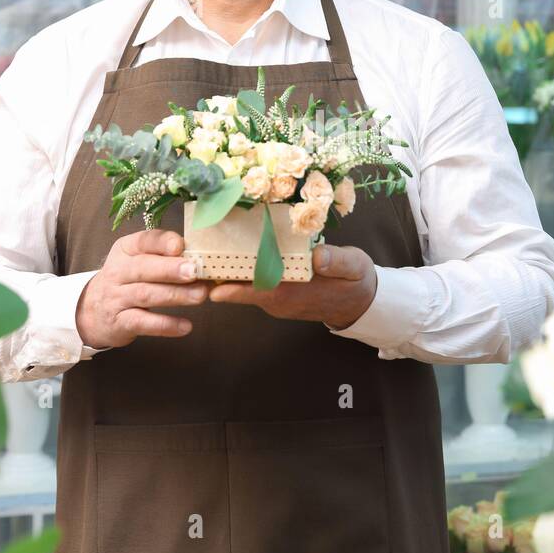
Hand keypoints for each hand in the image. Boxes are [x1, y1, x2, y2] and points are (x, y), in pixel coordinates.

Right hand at [75, 229, 209, 349]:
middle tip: (195, 271)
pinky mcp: (119, 322)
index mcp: (125, 250)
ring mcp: (116, 298)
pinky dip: (165, 325)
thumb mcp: (137, 260)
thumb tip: (199, 257)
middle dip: (171, 269)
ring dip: (175, 295)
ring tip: (199, 295)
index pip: (143, 241)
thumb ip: (163, 255)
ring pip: (146, 294)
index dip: (162, 242)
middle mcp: (118, 272)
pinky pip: (143, 323)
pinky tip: (186, 326)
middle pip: (144, 268)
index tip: (180, 246)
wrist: (92, 311)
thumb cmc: (126, 281)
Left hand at [207, 244, 377, 328]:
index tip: (206, 281)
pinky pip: (252, 285)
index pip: (254, 291)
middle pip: (240, 289)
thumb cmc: (356, 282)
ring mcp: (275, 299)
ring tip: (203, 250)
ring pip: (243, 287)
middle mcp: (277, 299)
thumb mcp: (354, 267)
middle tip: (193, 255)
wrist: (361, 303)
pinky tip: (230, 254)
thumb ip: (337, 261)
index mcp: (292, 293)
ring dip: (226, 272)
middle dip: (218, 275)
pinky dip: (239, 272)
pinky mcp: (276, 295)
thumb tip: (318, 255)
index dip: (229, 288)